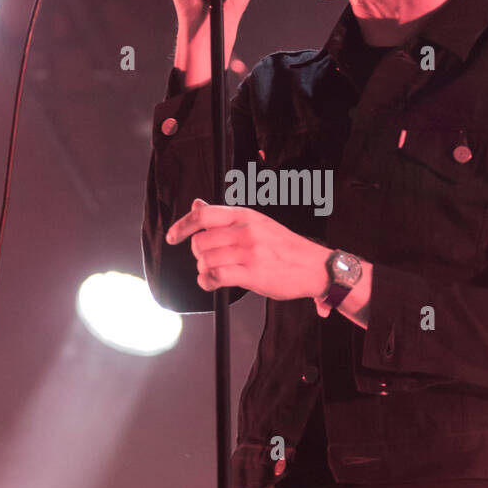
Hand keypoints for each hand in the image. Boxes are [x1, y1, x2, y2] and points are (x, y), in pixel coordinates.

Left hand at [166, 199, 329, 301]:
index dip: (181, 226)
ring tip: (213, 273)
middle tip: (207, 260)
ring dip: (203, 269)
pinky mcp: (252, 274)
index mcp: (245, 215)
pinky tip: (211, 282)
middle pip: (200, 241)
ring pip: (206, 259)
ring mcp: (249, 252)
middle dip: (198, 254)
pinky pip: (216, 276)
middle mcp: (246, 231)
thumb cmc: (285, 247)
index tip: (172, 237)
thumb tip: (196, 204)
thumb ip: (224, 216)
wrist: (314, 266)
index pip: (203, 215)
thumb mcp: (255, 223)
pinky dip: (207, 282)